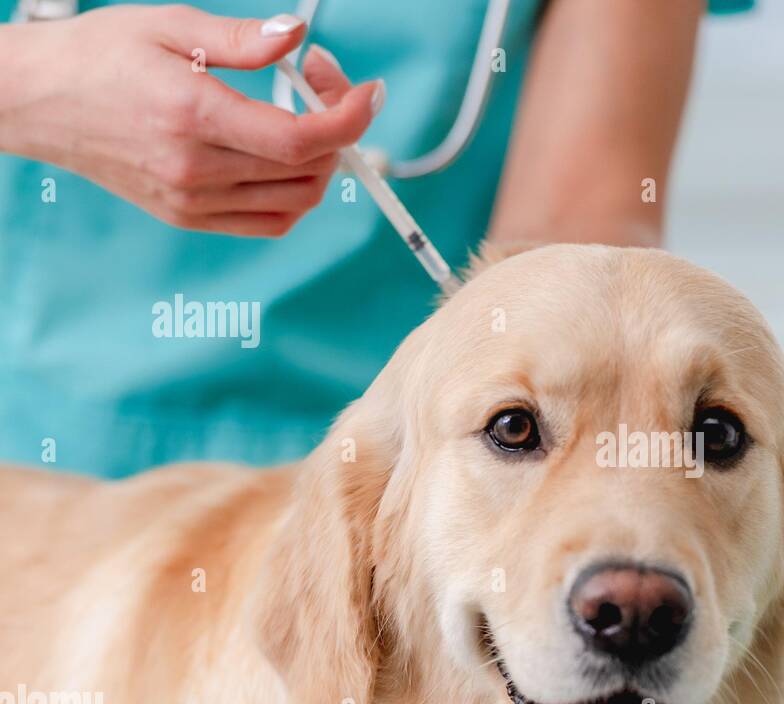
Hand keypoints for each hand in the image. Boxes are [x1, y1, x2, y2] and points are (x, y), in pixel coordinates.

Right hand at [0, 4, 382, 236]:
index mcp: (193, 115)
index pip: (299, 138)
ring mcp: (193, 201)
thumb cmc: (98, 55)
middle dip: (337, 125)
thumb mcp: (168, 24)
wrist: (37, 100)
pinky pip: (270, 221)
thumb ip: (242, 39)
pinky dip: (294, 193)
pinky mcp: (190, 217)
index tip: (369, 93)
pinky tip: (281, 154)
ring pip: (297, 200)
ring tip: (300, 114)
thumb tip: (297, 38)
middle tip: (321, 82)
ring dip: (320, 160)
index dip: (348, 118)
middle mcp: (196, 169)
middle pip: (308, 169)